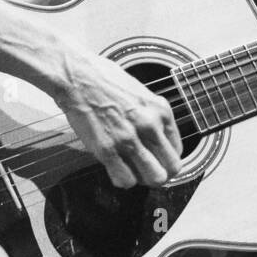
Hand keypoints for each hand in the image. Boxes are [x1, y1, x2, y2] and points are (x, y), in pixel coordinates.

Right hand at [53, 49, 183, 188]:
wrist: (78, 76)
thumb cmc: (106, 80)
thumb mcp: (142, 93)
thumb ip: (152, 116)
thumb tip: (157, 139)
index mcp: (161, 111)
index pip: (177, 150)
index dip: (166, 158)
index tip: (156, 159)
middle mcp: (150, 126)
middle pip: (171, 168)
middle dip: (161, 173)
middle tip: (147, 170)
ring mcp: (129, 139)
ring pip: (154, 178)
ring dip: (143, 179)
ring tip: (131, 170)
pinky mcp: (108, 149)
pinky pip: (125, 180)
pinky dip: (122, 179)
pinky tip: (115, 169)